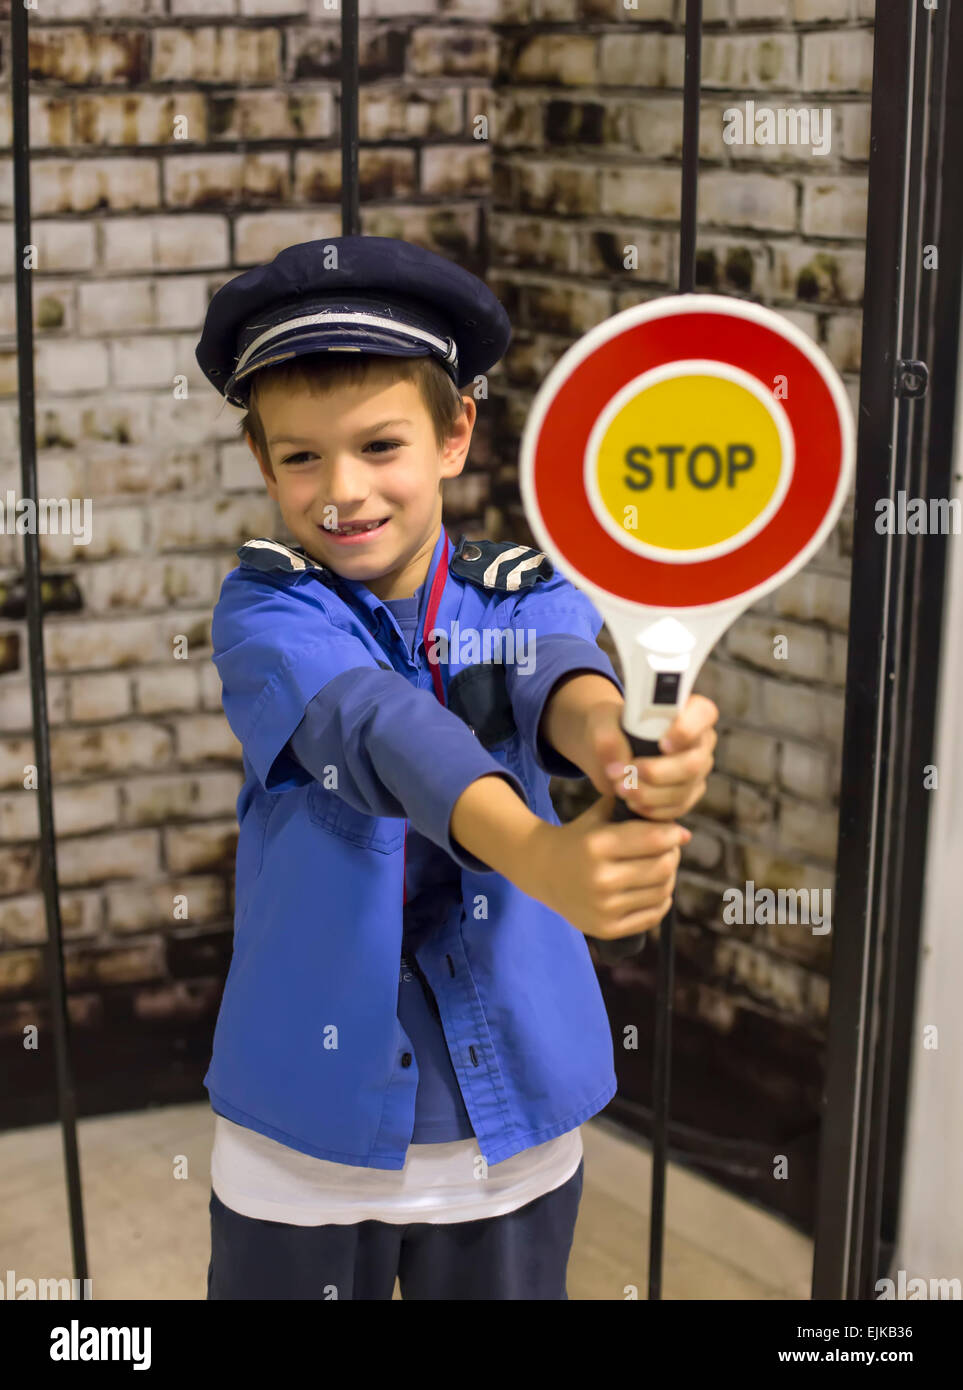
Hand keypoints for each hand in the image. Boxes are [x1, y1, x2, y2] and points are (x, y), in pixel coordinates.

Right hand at [526, 799, 690, 941]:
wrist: (542, 871)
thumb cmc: (578, 838)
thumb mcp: (599, 815)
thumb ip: (633, 807)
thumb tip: (677, 822)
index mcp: (597, 845)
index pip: (655, 839)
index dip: (674, 834)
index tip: (679, 832)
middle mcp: (600, 879)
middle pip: (663, 866)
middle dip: (673, 854)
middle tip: (670, 849)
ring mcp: (603, 908)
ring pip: (662, 891)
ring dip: (668, 877)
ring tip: (660, 867)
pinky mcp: (606, 929)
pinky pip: (653, 915)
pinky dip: (661, 900)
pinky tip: (654, 889)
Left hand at [581, 694, 718, 819]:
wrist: (609, 751)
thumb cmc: (612, 726)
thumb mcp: (601, 721)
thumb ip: (607, 737)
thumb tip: (619, 765)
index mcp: (686, 711)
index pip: (704, 713)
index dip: (687, 730)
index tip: (661, 744)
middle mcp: (698, 742)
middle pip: (694, 763)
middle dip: (658, 773)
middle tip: (627, 772)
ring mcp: (696, 771)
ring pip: (684, 790)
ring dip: (649, 794)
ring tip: (620, 788)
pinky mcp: (687, 795)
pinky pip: (677, 808)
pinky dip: (652, 809)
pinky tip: (631, 802)